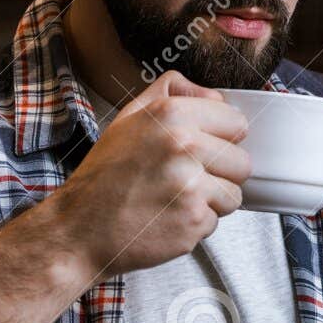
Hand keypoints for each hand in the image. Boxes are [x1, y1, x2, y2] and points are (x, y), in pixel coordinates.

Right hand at [49, 70, 251, 282]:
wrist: (80, 229)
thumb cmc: (104, 178)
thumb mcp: (129, 118)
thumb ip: (172, 93)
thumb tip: (214, 95)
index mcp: (171, 114)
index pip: (237, 123)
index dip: (221, 140)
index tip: (199, 151)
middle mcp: (184, 146)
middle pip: (242, 162)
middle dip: (219, 174)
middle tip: (182, 180)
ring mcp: (191, 185)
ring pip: (234, 195)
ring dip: (209, 202)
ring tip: (173, 199)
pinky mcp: (194, 220)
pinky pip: (217, 221)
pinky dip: (196, 224)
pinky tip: (167, 218)